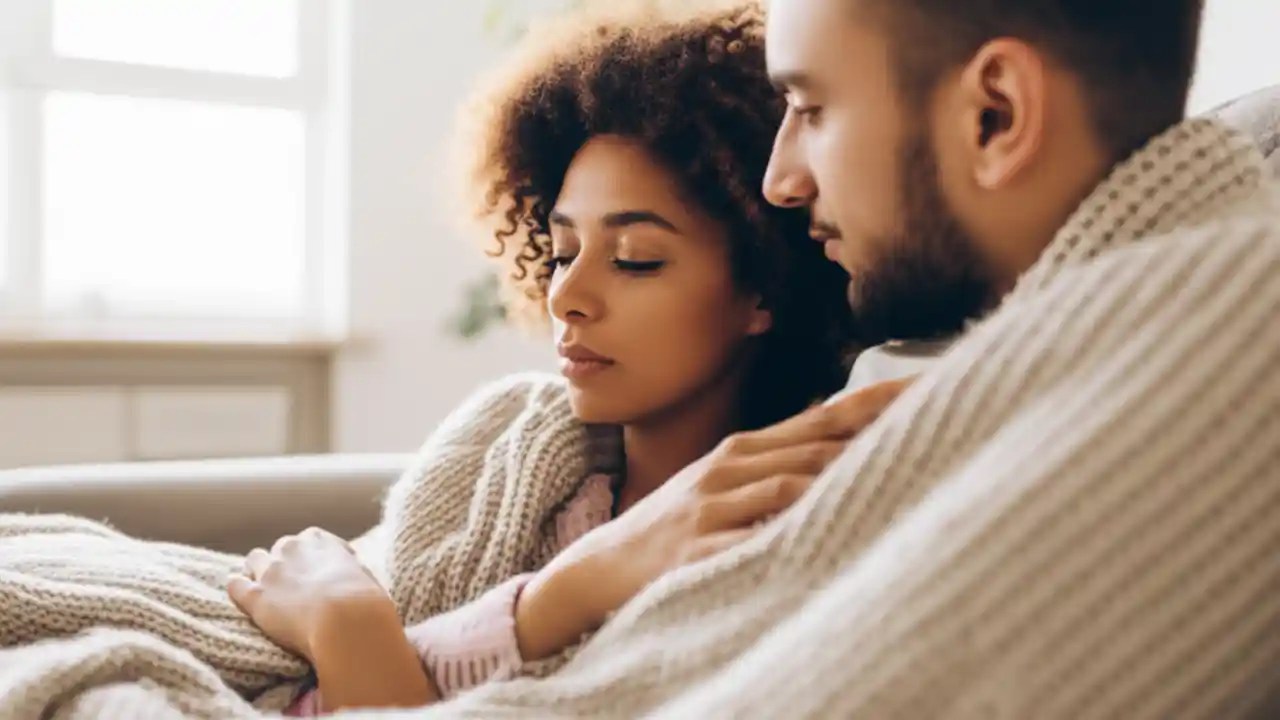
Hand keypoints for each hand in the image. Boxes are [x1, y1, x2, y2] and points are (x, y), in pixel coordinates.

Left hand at [227, 527, 391, 662]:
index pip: (310, 538)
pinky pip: (234, 585)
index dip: (312, 556)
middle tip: (294, 585)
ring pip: (254, 560)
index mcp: (322, 541)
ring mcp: (271, 571)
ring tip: (265, 589)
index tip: (319, 571)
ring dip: (258, 571)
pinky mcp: (255, 597)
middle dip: (285, 563)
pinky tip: (240, 594)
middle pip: (281, 547)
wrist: (348, 621)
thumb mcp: (366, 576)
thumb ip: (351, 570)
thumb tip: (350, 575)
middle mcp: (293, 549)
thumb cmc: (366, 602)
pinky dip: (236, 588)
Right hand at [515, 378, 912, 658]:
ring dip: (843, 482)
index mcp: (746, 448)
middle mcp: (732, 466)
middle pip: (819, 445)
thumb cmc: (677, 524)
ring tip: (900, 477)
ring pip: (791, 485)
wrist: (603, 563)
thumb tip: (841, 446)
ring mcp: (713, 506)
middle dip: (880, 435)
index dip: (879, 400)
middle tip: (944, 422)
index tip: (933, 387)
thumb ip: (779, 463)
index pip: (826, 417)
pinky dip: (789, 536)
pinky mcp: (699, 549)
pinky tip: (827, 538)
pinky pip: (752, 541)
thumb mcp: (724, 482)